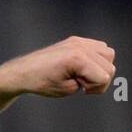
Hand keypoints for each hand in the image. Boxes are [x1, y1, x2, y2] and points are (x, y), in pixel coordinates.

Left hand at [0, 36, 116, 97]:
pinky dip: (96, 59)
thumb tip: (101, 73)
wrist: (22, 72)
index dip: (96, 88)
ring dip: (100, 68)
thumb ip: (88, 82)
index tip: (82, 90)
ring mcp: (79, 41)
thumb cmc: (41, 83)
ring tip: (82, 75)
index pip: (104, 76)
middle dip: (99, 79)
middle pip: (109, 65)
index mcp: (77, 58)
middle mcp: (81, 46)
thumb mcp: (67, 89)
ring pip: (108, 55)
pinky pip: (99, 48)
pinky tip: (81, 67)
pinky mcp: (76, 40)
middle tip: (80, 83)